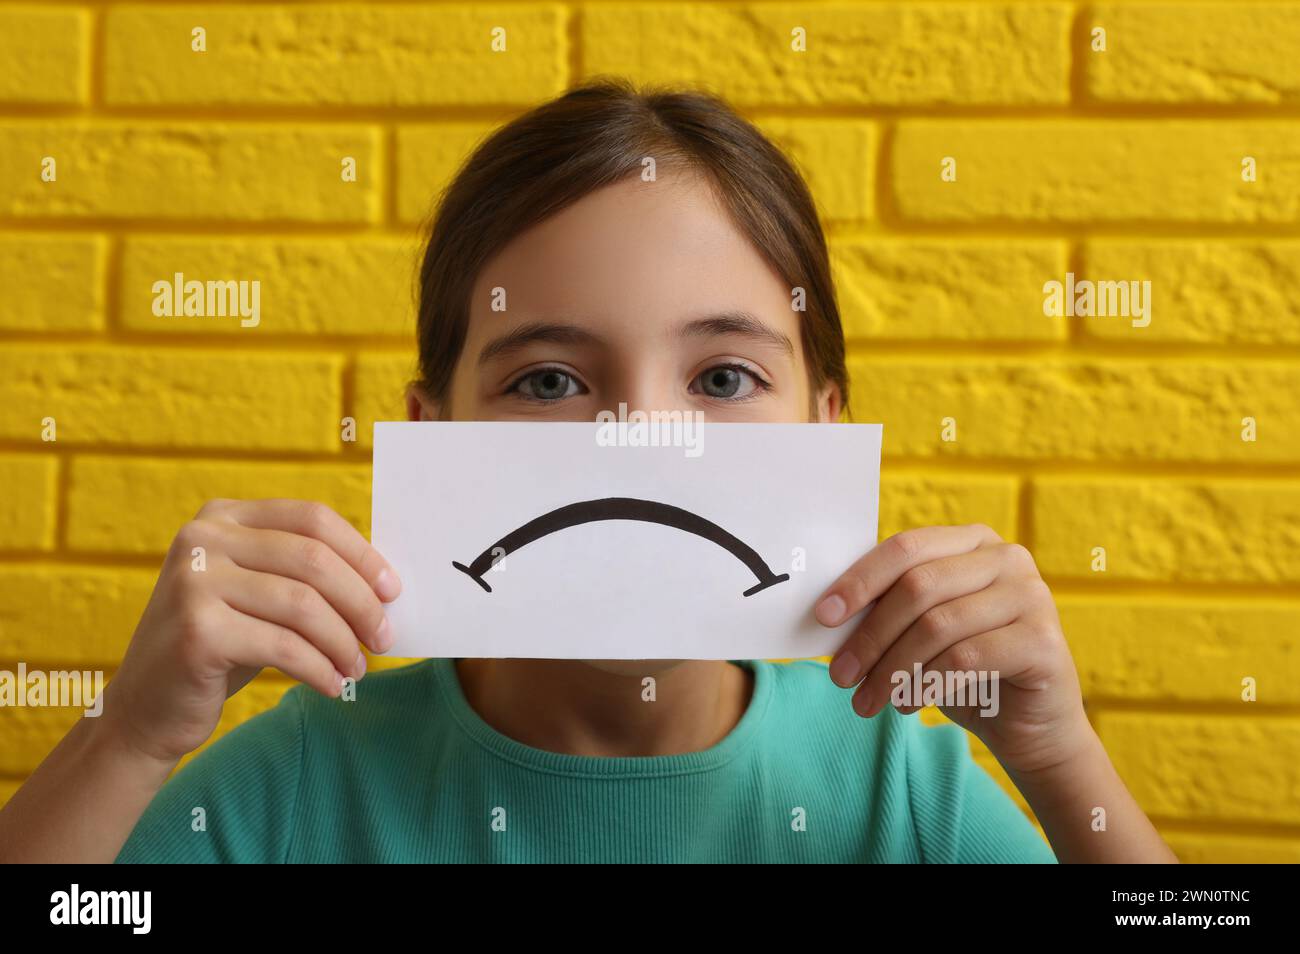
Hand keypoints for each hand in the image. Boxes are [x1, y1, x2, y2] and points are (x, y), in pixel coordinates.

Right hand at [103, 499, 400, 764]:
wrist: (146, 707)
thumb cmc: (220, 646)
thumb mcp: (259, 594)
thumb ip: (304, 574)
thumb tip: (385, 582)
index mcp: (223, 516)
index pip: (312, 519)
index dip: (361, 554)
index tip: (392, 591)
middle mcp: (203, 538)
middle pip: (313, 560)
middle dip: (360, 602)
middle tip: (383, 638)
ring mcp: (194, 581)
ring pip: (303, 605)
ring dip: (343, 642)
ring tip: (358, 668)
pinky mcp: (196, 629)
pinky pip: (284, 646)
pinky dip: (319, 669)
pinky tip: (333, 687)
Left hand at [815, 524, 1092, 775]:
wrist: (1031, 725)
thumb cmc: (966, 672)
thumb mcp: (921, 631)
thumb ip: (888, 609)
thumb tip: (827, 613)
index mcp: (972, 541)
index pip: (906, 548)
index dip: (860, 580)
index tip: (822, 616)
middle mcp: (1007, 558)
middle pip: (918, 586)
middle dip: (870, 635)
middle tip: (840, 676)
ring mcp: (1031, 595)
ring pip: (938, 626)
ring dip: (892, 669)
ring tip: (868, 701)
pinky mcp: (1043, 640)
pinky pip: (966, 658)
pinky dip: (926, 684)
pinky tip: (908, 705)